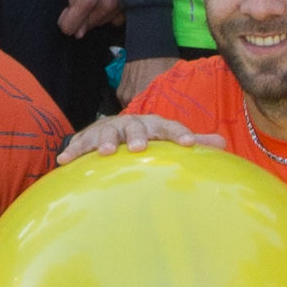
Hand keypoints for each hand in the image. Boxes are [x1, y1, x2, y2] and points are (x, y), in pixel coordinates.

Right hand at [56, 111, 211, 163]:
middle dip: (137, 136)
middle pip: (136, 127)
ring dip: (106, 142)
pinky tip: (64, 161)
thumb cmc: (148, 137)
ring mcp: (109, 130)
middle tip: (139, 148)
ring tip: (106, 153)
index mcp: (153, 124)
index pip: (168, 126)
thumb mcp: (168, 137)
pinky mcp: (88, 138)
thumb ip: (193, 141)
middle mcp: (132, 125)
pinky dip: (73, 151)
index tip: (186, 143)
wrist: (113, 129)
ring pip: (107, 133)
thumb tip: (223, 144)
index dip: (178, 133)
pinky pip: (79, 145)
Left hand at [62, 0, 119, 38]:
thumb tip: (72, 28)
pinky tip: (105, 1)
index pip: (71, 29)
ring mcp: (117, 8)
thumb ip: (71, 5)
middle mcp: (104, 7)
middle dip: (80, 17)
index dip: (65, 21)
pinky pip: (113, 21)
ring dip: (93, 16)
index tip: (67, 11)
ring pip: (98, 24)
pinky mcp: (126, 6)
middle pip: (85, 28)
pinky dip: (107, 15)